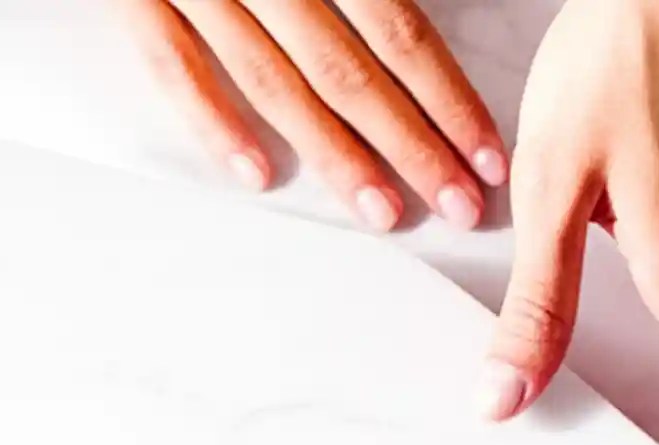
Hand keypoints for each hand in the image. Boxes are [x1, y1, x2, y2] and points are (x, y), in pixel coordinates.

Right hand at [119, 0, 506, 230]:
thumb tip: (416, 11)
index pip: (398, 31)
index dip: (447, 98)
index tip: (485, 153)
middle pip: (348, 72)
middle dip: (410, 146)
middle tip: (458, 205)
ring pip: (274, 82)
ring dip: (335, 156)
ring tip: (382, 212)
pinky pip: (173, 67)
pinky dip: (215, 125)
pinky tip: (260, 176)